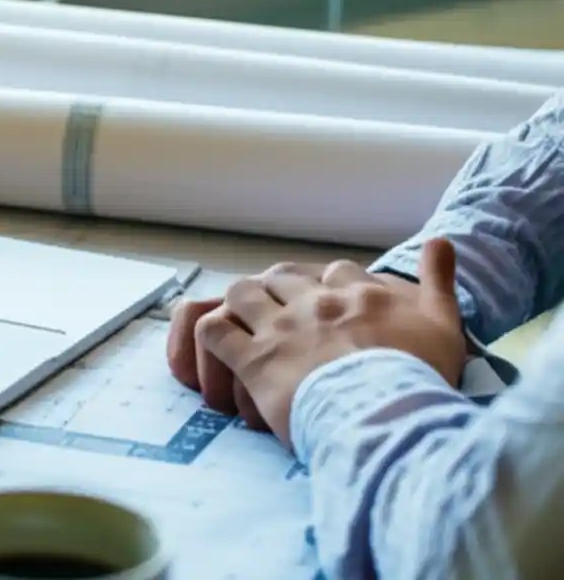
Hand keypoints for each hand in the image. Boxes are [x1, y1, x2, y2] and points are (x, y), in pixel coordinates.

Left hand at [194, 238, 466, 446]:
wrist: (389, 417)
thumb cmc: (421, 377)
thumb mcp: (445, 324)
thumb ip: (440, 281)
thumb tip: (442, 241)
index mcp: (360, 294)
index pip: (337, 272)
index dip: (331, 287)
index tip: (333, 305)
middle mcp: (317, 303)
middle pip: (283, 276)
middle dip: (279, 289)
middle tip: (280, 312)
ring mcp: (282, 329)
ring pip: (243, 293)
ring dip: (241, 303)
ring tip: (244, 321)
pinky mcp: (255, 360)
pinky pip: (216, 332)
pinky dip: (213, 333)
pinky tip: (220, 343)